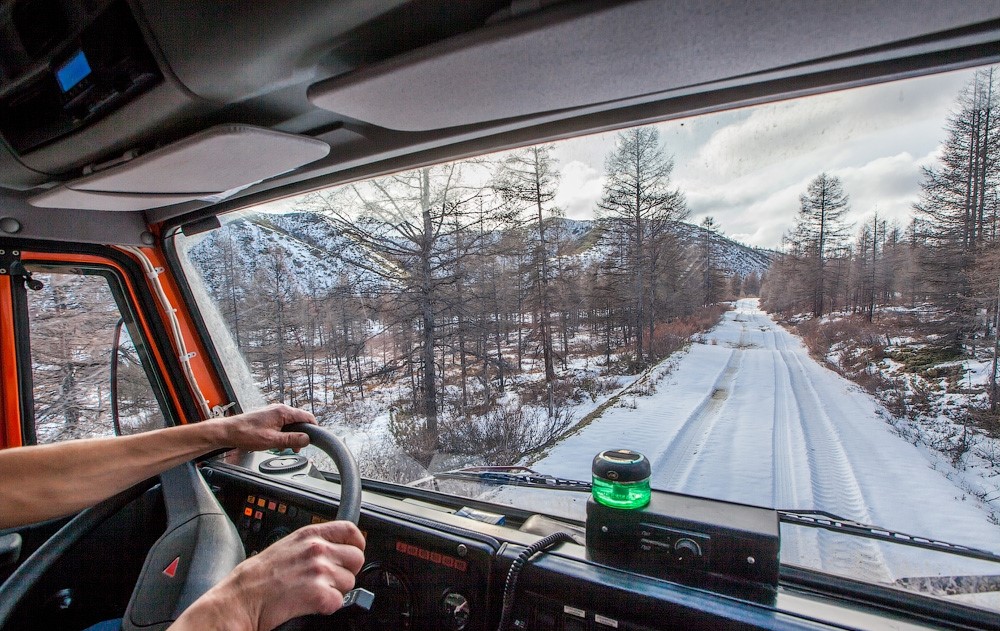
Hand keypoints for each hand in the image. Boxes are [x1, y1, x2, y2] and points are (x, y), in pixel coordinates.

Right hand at [172, 521, 365, 630]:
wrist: (240, 600)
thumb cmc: (257, 577)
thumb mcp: (286, 546)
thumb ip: (312, 544)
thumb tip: (333, 549)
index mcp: (310, 534)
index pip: (350, 530)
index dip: (356, 543)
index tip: (354, 551)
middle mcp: (317, 550)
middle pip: (356, 558)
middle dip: (347, 571)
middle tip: (330, 579)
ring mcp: (320, 571)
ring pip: (350, 582)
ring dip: (336, 590)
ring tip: (313, 592)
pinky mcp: (319, 594)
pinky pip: (339, 602)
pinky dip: (327, 607)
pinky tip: (310, 604)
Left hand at [215, 404, 316, 451]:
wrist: (228, 432)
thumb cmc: (246, 434)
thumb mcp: (272, 441)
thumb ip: (291, 439)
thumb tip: (307, 439)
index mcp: (283, 412)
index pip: (306, 417)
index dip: (313, 428)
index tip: (315, 439)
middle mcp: (279, 409)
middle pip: (299, 420)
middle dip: (300, 435)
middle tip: (296, 448)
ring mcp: (273, 412)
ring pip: (290, 423)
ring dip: (290, 435)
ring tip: (284, 447)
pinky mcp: (267, 417)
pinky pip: (281, 424)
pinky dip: (282, 433)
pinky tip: (276, 443)